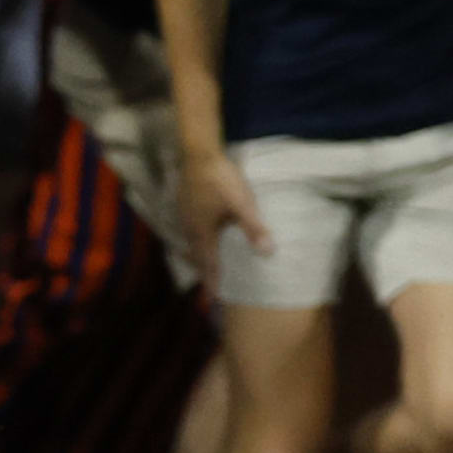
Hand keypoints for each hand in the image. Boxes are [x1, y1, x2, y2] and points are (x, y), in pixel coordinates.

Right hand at [182, 143, 269, 310]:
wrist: (197, 154)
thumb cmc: (221, 180)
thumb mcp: (242, 204)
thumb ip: (254, 229)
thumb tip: (268, 253)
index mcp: (204, 233)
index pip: (209, 263)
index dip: (212, 281)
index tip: (214, 299)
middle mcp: (190, 229)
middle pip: (196, 256)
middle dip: (203, 272)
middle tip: (208, 285)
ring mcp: (185, 216)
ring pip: (190, 243)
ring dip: (197, 256)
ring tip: (203, 265)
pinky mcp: (184, 204)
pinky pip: (189, 231)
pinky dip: (195, 241)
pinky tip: (200, 235)